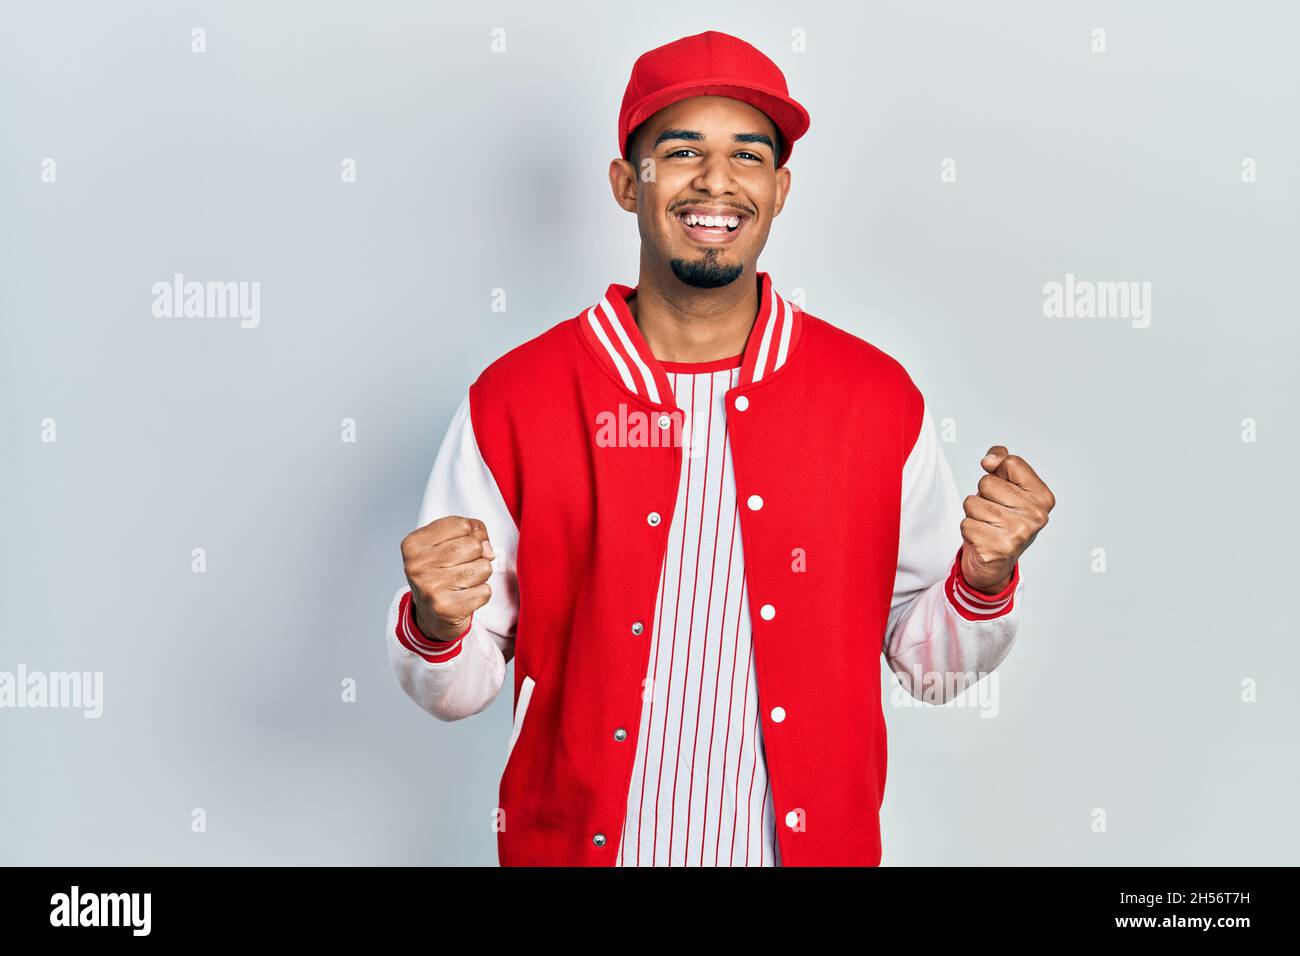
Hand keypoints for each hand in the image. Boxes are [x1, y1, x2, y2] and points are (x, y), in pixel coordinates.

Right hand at [400, 515, 495, 641]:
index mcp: (413, 544)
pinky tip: (464, 597)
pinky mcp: (446, 608)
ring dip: (480, 575)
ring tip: (463, 582)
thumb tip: (488, 550)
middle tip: (461, 567)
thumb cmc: (440, 573)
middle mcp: (417, 566)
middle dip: (476, 556)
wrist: (431, 615)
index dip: (470, 535)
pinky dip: (480, 594)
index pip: (461, 525)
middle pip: (474, 545)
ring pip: (483, 567)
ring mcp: (430, 588)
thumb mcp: (445, 544)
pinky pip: (485, 591)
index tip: (459, 547)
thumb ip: (471, 532)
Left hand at [959, 446, 1054, 593]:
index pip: (1011, 463)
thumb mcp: (1007, 487)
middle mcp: (1036, 516)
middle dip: (983, 495)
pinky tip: (982, 538)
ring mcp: (1018, 534)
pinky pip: (966, 523)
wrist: (995, 563)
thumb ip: (1002, 463)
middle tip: (993, 513)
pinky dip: (968, 530)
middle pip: (987, 483)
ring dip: (974, 513)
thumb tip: (990, 459)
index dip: (998, 471)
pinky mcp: (996, 549)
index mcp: (1043, 497)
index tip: (1003, 488)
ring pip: (972, 503)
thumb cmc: (1001, 520)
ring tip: (987, 525)